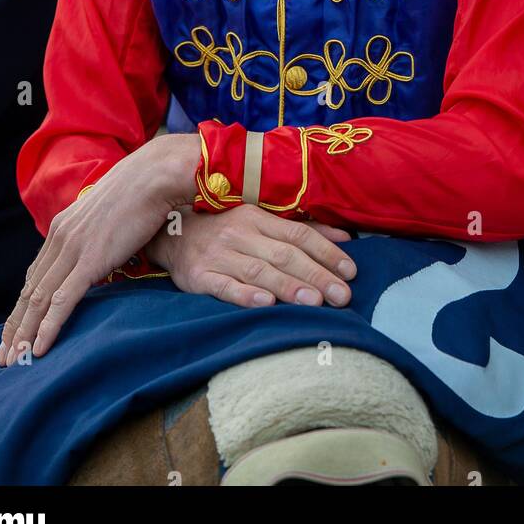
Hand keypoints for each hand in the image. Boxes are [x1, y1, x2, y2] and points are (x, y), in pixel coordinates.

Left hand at [0, 133, 200, 365]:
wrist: (154, 175)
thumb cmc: (141, 193)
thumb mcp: (107, 216)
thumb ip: (96, 237)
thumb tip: (101, 259)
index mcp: (62, 228)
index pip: (35, 276)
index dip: (23, 306)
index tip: (16, 330)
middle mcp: (59, 238)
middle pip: (30, 291)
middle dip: (16, 326)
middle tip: (6, 357)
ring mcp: (72, 249)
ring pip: (39, 300)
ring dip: (24, 334)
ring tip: (15, 361)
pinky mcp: (89, 260)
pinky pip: (62, 300)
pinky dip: (48, 327)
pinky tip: (39, 349)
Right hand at [143, 203, 357, 308]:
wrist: (172, 233)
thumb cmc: (227, 230)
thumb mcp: (263, 222)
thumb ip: (304, 229)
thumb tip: (346, 238)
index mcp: (258, 218)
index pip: (299, 235)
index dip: (326, 252)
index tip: (351, 271)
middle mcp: (241, 234)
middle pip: (284, 255)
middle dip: (316, 275)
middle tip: (342, 295)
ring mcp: (219, 255)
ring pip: (259, 271)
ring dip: (288, 286)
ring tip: (315, 302)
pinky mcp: (199, 277)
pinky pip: (224, 286)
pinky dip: (245, 295)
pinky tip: (265, 304)